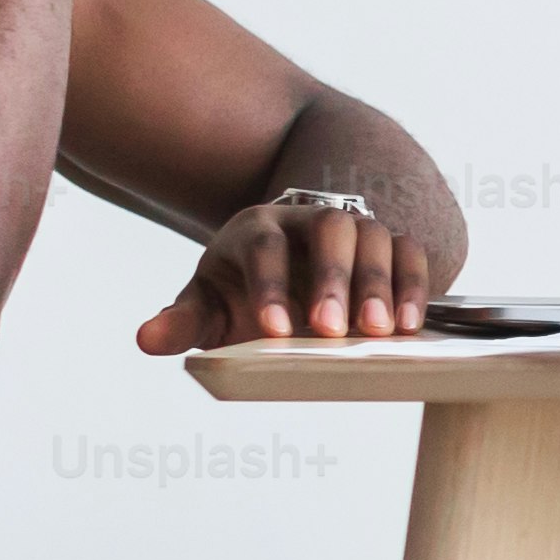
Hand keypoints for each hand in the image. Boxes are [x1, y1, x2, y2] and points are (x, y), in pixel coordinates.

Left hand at [137, 197, 431, 350]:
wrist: (288, 266)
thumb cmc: (244, 294)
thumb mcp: (209, 306)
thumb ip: (183, 322)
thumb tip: (146, 340)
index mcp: (255, 228)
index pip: (263, 247)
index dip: (269, 286)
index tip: (273, 332)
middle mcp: (307, 219)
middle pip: (328, 230)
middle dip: (333, 278)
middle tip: (334, 331)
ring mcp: (354, 229)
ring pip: (374, 236)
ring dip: (379, 282)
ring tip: (380, 331)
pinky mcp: (390, 245)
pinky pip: (410, 251)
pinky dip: (414, 284)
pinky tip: (410, 324)